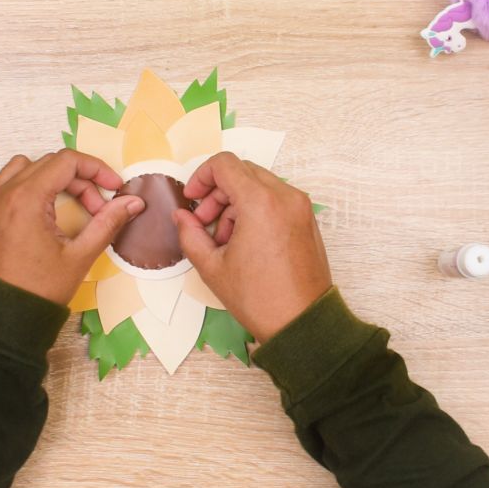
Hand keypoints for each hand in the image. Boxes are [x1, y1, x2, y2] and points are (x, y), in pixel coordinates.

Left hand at [0, 149, 144, 304]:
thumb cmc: (38, 290)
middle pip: (49, 164)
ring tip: (64, 204)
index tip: (113, 187)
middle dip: (80, 181)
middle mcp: (3, 193)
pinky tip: (23, 199)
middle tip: (97, 209)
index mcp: (28, 199)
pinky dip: (7, 182)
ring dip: (47, 177)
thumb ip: (108, 222)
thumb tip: (133, 202)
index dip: (97, 169)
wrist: (2, 319)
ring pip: (20, 167)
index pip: (67, 161)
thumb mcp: (80, 255)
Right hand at [173, 152, 331, 342]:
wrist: (302, 323)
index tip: (192, 197)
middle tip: (203, 222)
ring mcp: (300, 207)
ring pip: (259, 185)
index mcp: (261, 202)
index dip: (201, 176)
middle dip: (217, 192)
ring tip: (224, 239)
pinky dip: (255, 210)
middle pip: (242, 172)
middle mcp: (285, 197)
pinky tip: (244, 241)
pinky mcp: (307, 219)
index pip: (225, 164)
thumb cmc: (261, 299)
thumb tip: (182, 217)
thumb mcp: (212, 267)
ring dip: (235, 202)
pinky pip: (275, 200)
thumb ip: (190, 234)